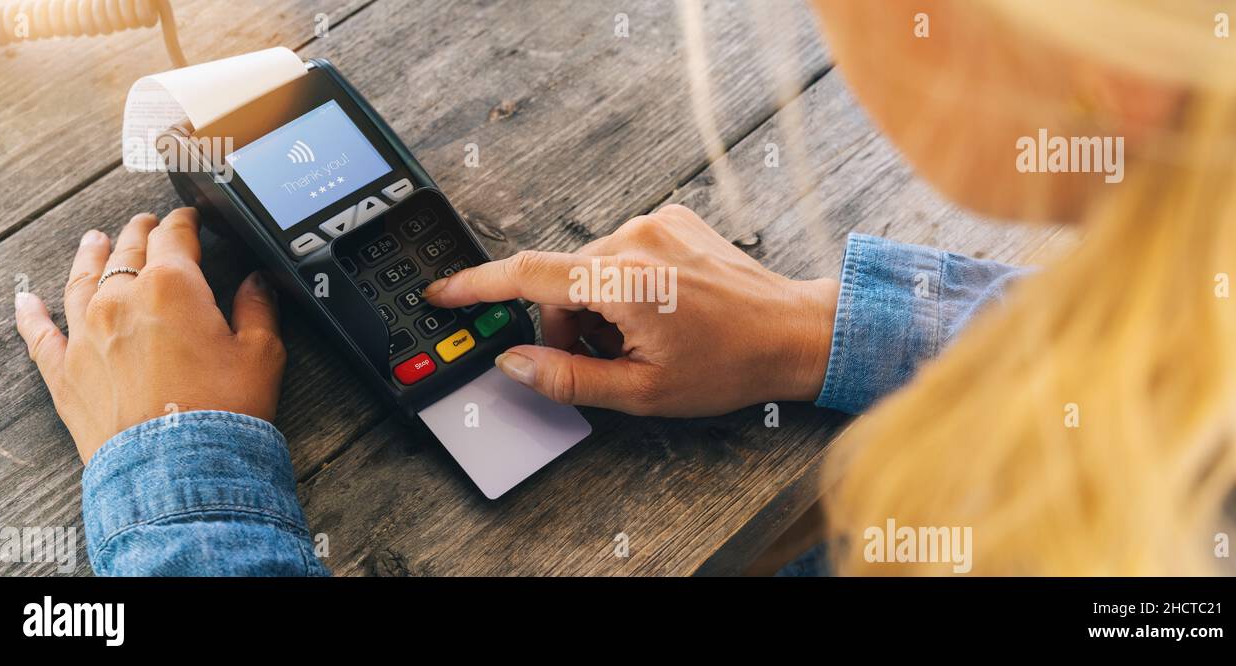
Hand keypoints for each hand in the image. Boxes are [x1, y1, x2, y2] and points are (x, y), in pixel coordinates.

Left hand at [14, 208, 286, 463]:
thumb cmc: (224, 411)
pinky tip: (26, 300)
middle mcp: (121, 298)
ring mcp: (86, 333)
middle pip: (127, 250)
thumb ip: (257, 309)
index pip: (175, 235)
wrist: (178, 468)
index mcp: (173, 285)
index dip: (185, 220)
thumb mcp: (262, 354)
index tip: (191, 216)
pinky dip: (31, 314)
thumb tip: (256, 283)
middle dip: (141, 232)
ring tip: (94, 241)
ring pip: (80, 279)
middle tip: (149, 223)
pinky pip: (40, 334)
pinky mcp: (65, 371)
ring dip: (89, 256)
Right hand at [424, 204, 837, 415]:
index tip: (443, 292)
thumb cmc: (730, 365)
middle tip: (609, 360)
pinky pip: (620, 254)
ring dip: (598, 307)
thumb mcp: (642, 392)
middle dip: (568, 326)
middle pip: (560, 283)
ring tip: (645, 338)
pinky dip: (622, 286)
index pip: (527, 275)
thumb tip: (514, 363)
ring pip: (589, 271)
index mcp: (624, 281)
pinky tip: (660, 311)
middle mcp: (635, 238)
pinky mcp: (670, 220)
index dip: (477, 286)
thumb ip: (568, 379)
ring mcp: (654, 223)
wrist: (792, 333)